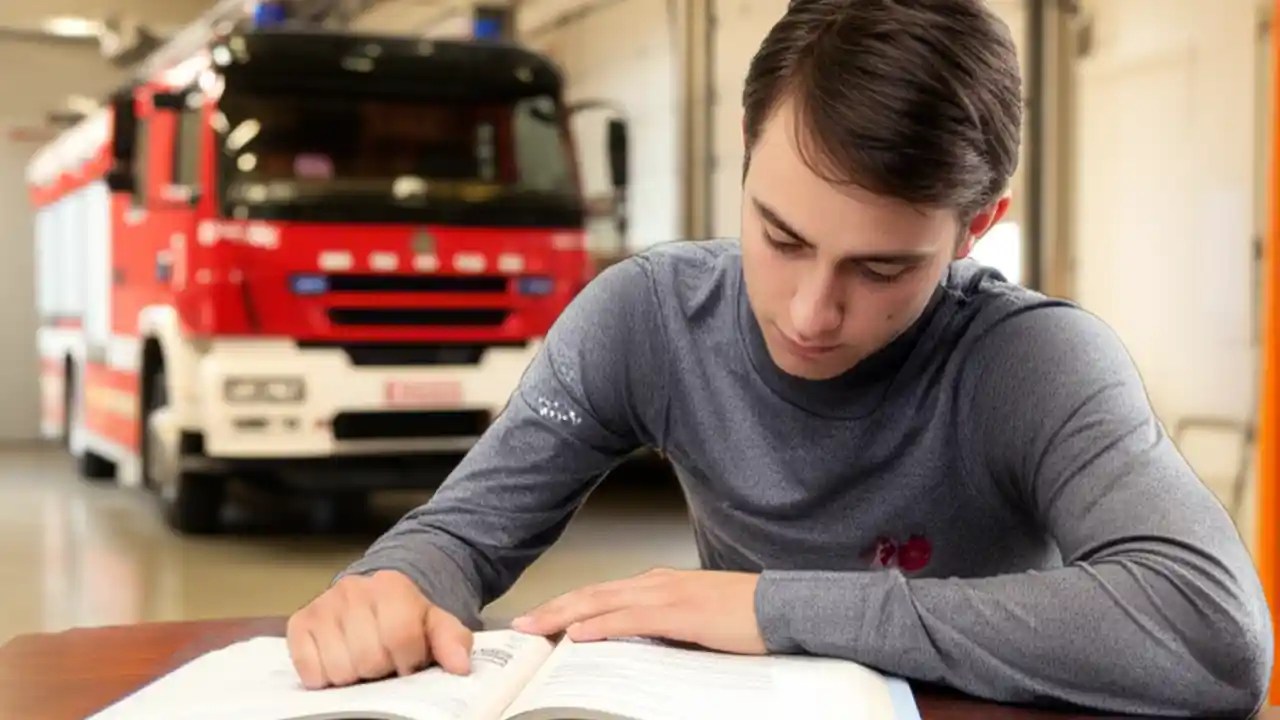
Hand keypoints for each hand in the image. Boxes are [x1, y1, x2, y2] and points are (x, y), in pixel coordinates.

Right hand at [286, 570, 472, 688]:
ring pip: (339, 669)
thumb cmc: (406, 618)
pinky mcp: (299, 624)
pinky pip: (309, 671)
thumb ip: (452, 641)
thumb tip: (460, 667)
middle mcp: (353, 590)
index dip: (410, 659)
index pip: (401, 637)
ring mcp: (323, 606)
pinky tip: (339, 662)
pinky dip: (325, 677)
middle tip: (386, 661)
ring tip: (363, 661)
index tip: (411, 661)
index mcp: (391, 586)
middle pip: (369, 657)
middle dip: (382, 668)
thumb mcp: (436, 625)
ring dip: (355, 676)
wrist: (373, 598)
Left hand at [510, 568, 765, 654]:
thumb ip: (663, 628)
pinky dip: (602, 624)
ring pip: (604, 603)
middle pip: (593, 594)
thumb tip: (634, 647)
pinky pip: (632, 619)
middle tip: (522, 624)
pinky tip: (580, 633)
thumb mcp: (694, 621)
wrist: (782, 606)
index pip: (602, 594)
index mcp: (659, 585)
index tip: (540, 619)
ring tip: (536, 628)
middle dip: (554, 609)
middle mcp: (657, 584)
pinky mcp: (681, 613)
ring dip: (565, 615)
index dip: (568, 605)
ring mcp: (668, 595)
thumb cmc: (744, 616)